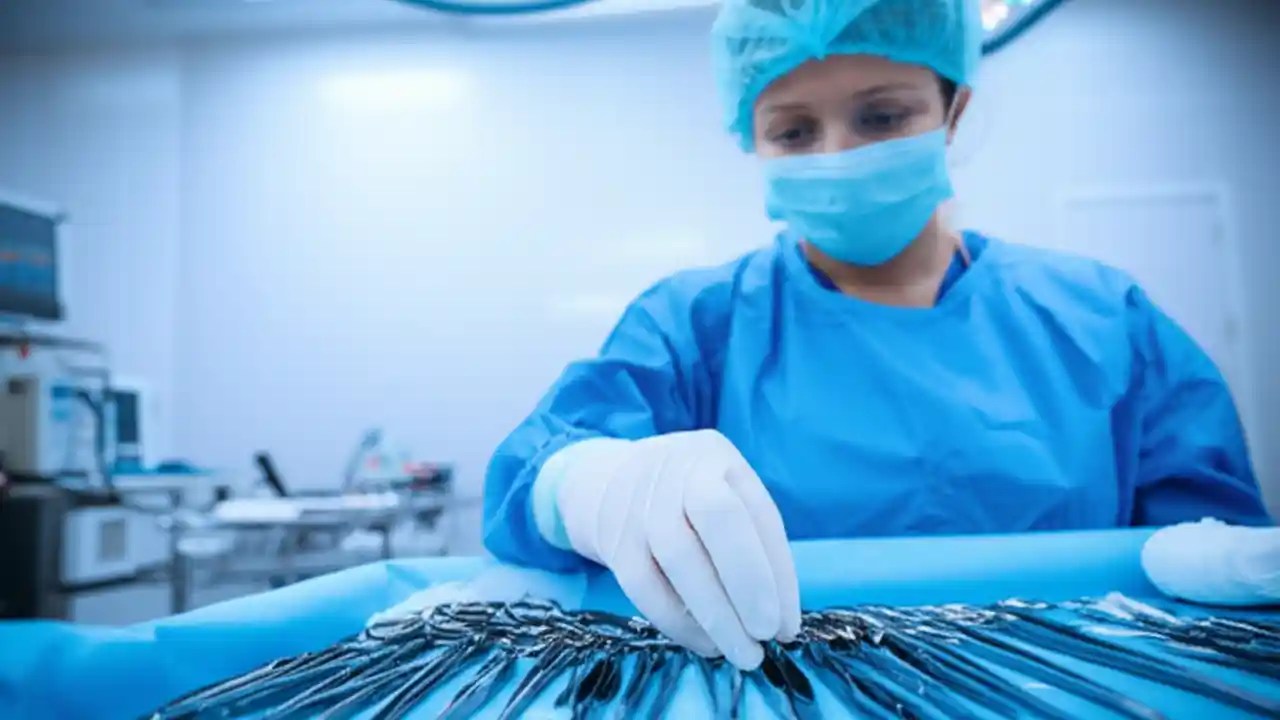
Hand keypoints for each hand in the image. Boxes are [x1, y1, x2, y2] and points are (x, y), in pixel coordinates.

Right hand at [550, 430, 799, 668]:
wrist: (603, 483)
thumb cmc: (682, 498)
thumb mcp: (721, 494)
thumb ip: (753, 541)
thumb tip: (783, 619)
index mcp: (715, 457)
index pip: (757, 513)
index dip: (778, 572)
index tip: (789, 624)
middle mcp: (677, 470)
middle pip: (718, 520)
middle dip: (748, 584)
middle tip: (766, 635)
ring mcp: (639, 502)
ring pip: (680, 559)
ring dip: (716, 616)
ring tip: (742, 653)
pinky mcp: (613, 538)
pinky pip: (645, 587)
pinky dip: (679, 623)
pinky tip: (706, 644)